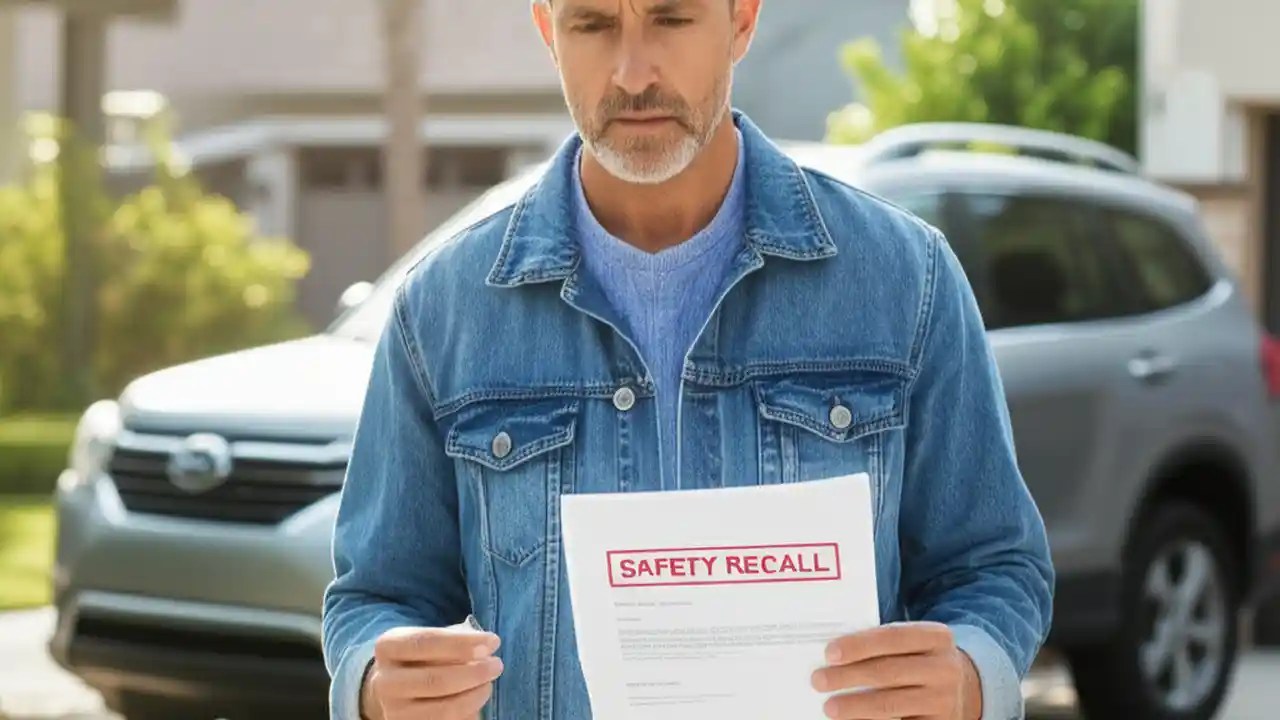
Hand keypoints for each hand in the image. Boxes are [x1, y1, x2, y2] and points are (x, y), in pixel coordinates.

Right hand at [361, 626, 503, 719]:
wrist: (396, 687)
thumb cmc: (423, 656)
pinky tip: (476, 701)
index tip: (492, 642)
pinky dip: (468, 714)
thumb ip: (455, 639)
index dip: (462, 644)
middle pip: (434, 680)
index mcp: (388, 647)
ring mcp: (393, 711)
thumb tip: (486, 646)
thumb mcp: (431, 639)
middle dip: (473, 673)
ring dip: (474, 696)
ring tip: (488, 684)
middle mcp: (384, 681)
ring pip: (443, 709)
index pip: (426, 642)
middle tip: (497, 665)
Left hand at [811, 622, 981, 719]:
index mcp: (936, 637)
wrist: (963, 688)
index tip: (830, 653)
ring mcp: (944, 699)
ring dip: (856, 707)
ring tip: (830, 707)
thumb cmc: (920, 660)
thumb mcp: (913, 644)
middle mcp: (944, 667)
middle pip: (888, 671)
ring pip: (892, 703)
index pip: (893, 637)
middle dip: (849, 677)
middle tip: (819, 681)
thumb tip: (834, 656)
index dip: (859, 645)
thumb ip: (882, 644)